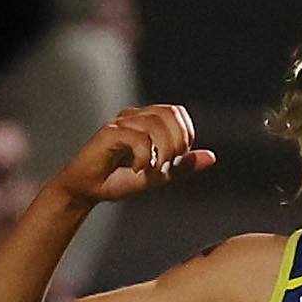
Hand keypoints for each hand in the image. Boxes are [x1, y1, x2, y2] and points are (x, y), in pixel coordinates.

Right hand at [52, 104, 214, 208]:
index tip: (177, 157)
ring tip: (153, 168)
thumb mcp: (161, 175)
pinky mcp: (108, 133)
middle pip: (170, 113)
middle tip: (168, 162)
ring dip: (163, 150)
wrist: (89, 189)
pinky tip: (139, 169)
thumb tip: (212, 156)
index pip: (177, 112)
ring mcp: (121, 123)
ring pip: (156, 124)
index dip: (186, 134)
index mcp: (147, 121)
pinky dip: (145, 157)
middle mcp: (134, 117)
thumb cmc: (121, 180)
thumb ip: (184, 165)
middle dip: (178, 141)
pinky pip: (138, 137)